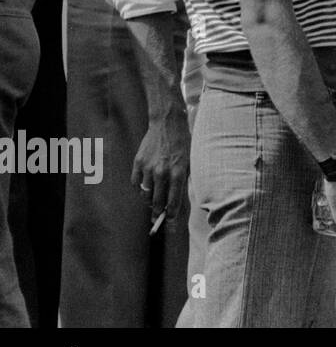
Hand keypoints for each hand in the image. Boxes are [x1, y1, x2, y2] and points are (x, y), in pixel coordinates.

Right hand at [131, 108, 189, 222]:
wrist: (167, 123)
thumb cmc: (182, 143)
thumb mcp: (188, 162)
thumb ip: (182, 181)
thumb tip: (176, 200)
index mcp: (178, 172)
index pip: (174, 201)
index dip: (172, 215)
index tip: (171, 223)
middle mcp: (162, 172)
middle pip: (157, 202)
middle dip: (158, 213)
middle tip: (158, 219)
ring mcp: (148, 168)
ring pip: (145, 195)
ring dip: (149, 201)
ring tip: (153, 202)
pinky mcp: (138, 163)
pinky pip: (136, 184)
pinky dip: (140, 189)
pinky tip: (145, 189)